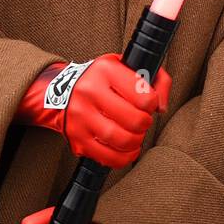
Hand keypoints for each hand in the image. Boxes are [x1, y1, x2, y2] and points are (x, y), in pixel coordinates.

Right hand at [62, 53, 170, 167]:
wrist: (62, 89)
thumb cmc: (103, 79)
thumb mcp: (127, 65)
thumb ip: (156, 79)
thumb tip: (161, 107)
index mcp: (105, 70)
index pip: (143, 95)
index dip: (152, 103)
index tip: (147, 103)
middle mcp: (89, 91)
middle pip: (133, 120)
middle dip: (145, 124)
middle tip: (143, 121)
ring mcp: (80, 116)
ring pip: (120, 139)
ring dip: (136, 141)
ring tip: (136, 135)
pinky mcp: (76, 137)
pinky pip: (106, 156)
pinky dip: (123, 158)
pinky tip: (127, 149)